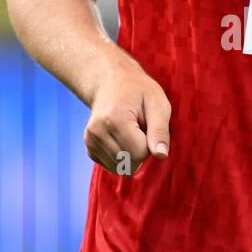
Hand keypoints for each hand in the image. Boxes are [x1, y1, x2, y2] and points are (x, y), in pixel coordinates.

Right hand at [83, 56, 171, 176]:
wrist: (110, 82)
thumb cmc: (139, 91)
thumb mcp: (157, 103)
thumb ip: (160, 131)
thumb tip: (161, 156)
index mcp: (114, 119)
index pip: (140, 153)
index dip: (150, 143)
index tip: (147, 124)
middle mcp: (97, 132)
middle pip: (130, 163)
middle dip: (142, 151)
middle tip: (140, 128)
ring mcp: (90, 141)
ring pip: (122, 168)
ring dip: (132, 154)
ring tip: (131, 131)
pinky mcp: (89, 148)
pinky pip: (114, 167)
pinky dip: (123, 157)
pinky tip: (121, 137)